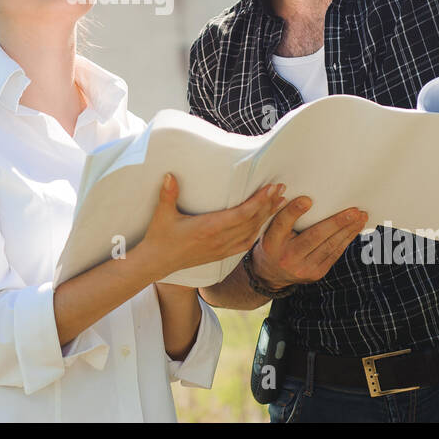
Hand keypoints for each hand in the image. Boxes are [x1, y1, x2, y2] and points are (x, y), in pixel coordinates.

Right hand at [141, 174, 284, 280]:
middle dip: (268, 204)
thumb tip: (169, 175)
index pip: (242, 214)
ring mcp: (221, 248)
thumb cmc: (160, 238)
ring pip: (251, 232)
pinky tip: (262, 224)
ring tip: (278, 202)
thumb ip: (168, 194)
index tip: (270, 188)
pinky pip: (244, 244)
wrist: (157, 263)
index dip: (259, 201)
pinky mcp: (220, 254)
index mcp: (208, 228)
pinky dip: (256, 232)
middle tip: (281, 188)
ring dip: (266, 216)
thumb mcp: (162, 215)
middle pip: (252, 221)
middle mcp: (219, 239)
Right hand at [249, 197, 368, 292]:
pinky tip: (355, 229)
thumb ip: (282, 213)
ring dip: (348, 230)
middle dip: (336, 223)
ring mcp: (303, 268)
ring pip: (330, 246)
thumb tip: (303, 197)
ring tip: (360, 217)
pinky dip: (346, 240)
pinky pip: (334, 254)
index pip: (282, 223)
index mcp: (271, 242)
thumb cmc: (273, 243)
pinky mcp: (316, 274)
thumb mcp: (269, 229)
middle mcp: (287, 257)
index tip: (307, 200)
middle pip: (314, 236)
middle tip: (353, 211)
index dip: (294, 211)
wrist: (271, 275)